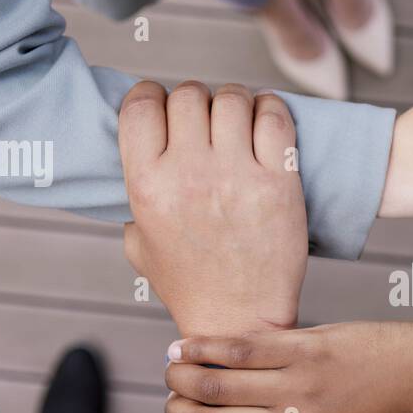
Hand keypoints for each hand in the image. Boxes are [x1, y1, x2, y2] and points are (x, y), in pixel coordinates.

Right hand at [118, 81, 307, 335]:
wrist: (240, 318)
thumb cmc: (190, 284)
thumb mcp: (138, 242)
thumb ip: (133, 196)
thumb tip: (143, 154)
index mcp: (147, 185)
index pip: (140, 105)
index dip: (152, 96)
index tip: (164, 108)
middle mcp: (189, 174)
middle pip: (188, 95)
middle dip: (195, 100)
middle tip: (206, 121)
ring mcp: (237, 175)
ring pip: (232, 98)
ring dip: (234, 102)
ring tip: (238, 121)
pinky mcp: (278, 181)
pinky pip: (275, 116)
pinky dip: (270, 108)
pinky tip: (265, 121)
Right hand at [163, 323, 412, 412]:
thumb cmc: (369, 409)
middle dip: (176, 411)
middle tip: (171, 397)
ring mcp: (297, 387)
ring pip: (214, 384)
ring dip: (179, 377)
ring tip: (172, 370)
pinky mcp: (303, 350)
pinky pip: (237, 349)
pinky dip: (201, 348)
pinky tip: (184, 347)